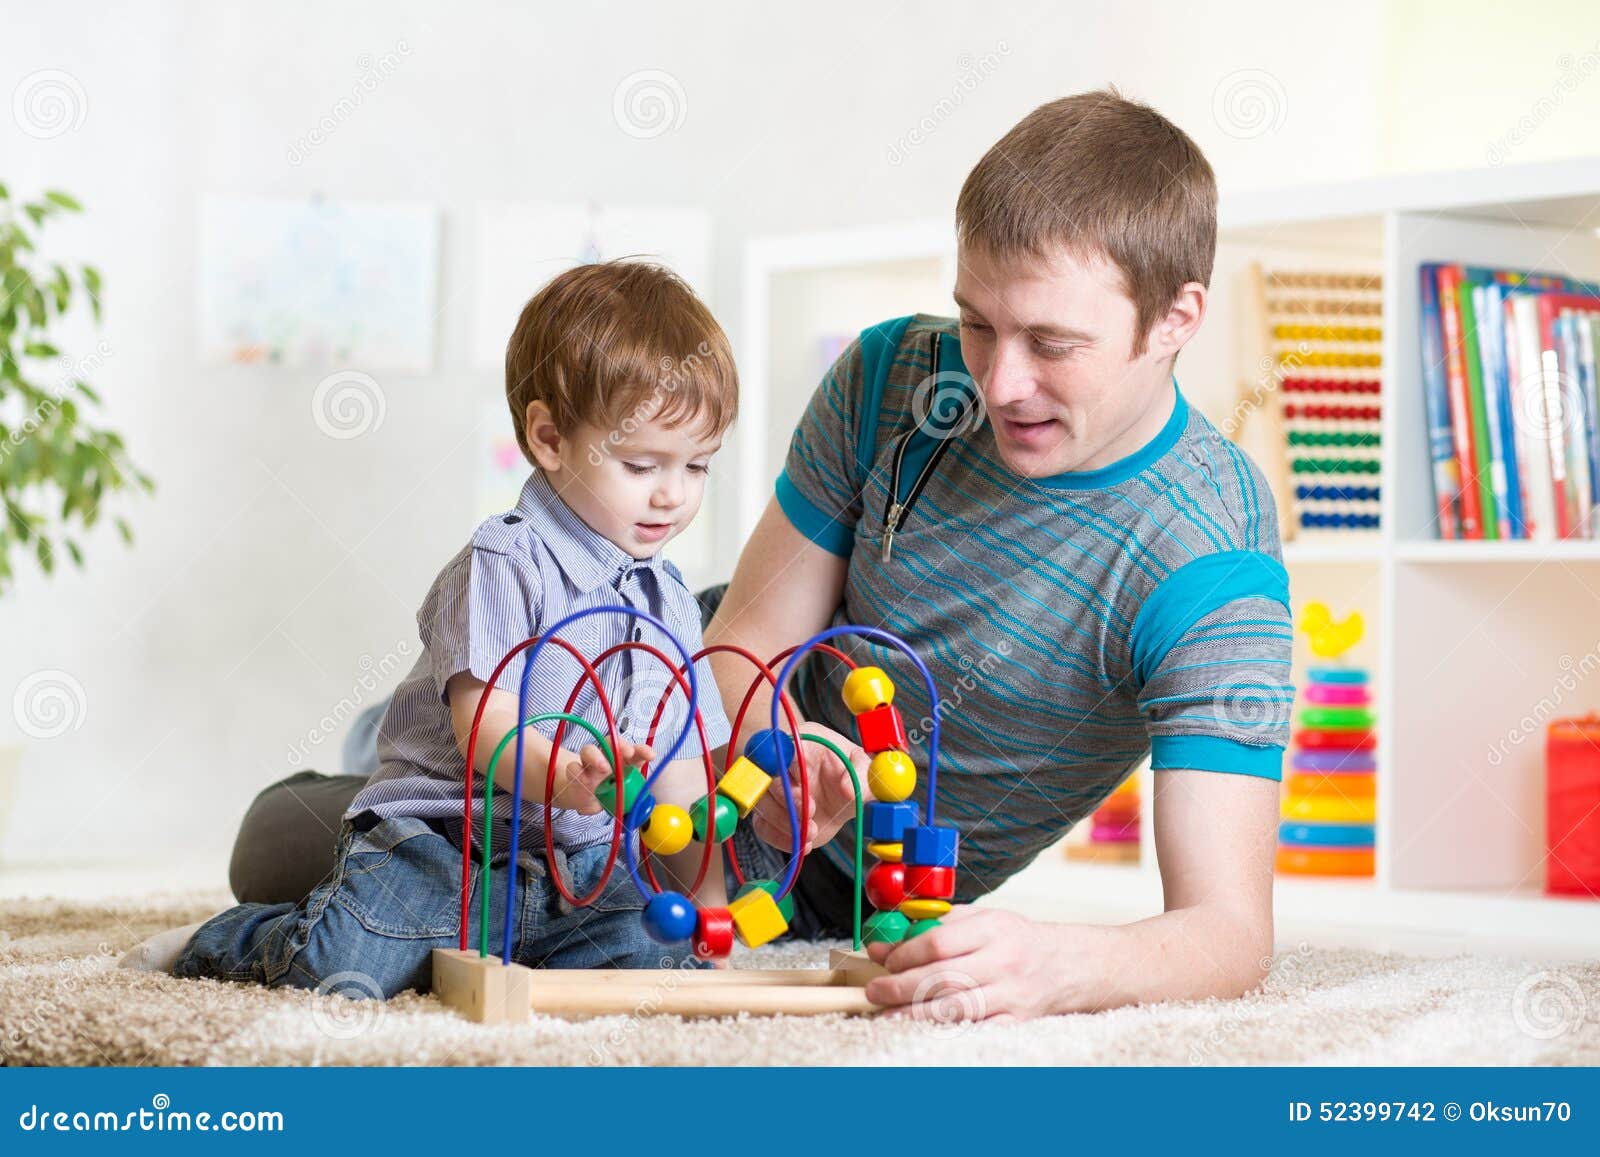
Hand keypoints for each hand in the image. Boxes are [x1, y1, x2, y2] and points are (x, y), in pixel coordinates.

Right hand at [553, 739, 655, 812]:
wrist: (584, 798)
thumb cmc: (609, 793)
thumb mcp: (625, 796)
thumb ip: (634, 797)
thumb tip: (644, 807)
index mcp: (624, 762)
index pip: (635, 752)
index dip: (643, 751)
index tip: (650, 756)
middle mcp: (607, 757)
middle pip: (611, 742)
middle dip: (621, 745)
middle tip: (628, 753)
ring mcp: (589, 763)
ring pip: (589, 750)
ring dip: (596, 756)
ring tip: (603, 768)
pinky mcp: (575, 772)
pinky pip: (573, 768)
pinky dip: (577, 772)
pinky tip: (583, 780)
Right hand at [748, 722, 868, 851]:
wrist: (843, 792)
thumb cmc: (850, 771)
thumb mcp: (863, 768)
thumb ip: (861, 773)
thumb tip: (848, 790)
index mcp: (801, 744)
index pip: (780, 748)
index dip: (787, 768)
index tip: (803, 786)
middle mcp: (781, 765)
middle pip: (767, 778)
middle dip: (788, 801)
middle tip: (809, 814)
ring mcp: (773, 790)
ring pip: (761, 804)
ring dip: (784, 822)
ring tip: (813, 832)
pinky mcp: (771, 814)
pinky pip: (762, 826)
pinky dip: (780, 839)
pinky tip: (803, 843)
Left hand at [863, 907, 1093, 1022]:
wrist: (1068, 965)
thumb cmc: (1016, 940)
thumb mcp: (982, 920)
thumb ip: (933, 928)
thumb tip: (883, 945)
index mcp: (993, 929)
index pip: (939, 943)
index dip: (906, 955)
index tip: (886, 961)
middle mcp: (1003, 961)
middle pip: (942, 978)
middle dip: (901, 987)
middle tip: (874, 992)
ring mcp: (1012, 994)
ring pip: (956, 1009)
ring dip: (915, 1014)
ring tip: (887, 1014)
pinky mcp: (1018, 1021)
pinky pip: (976, 1030)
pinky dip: (947, 1031)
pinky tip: (922, 1029)